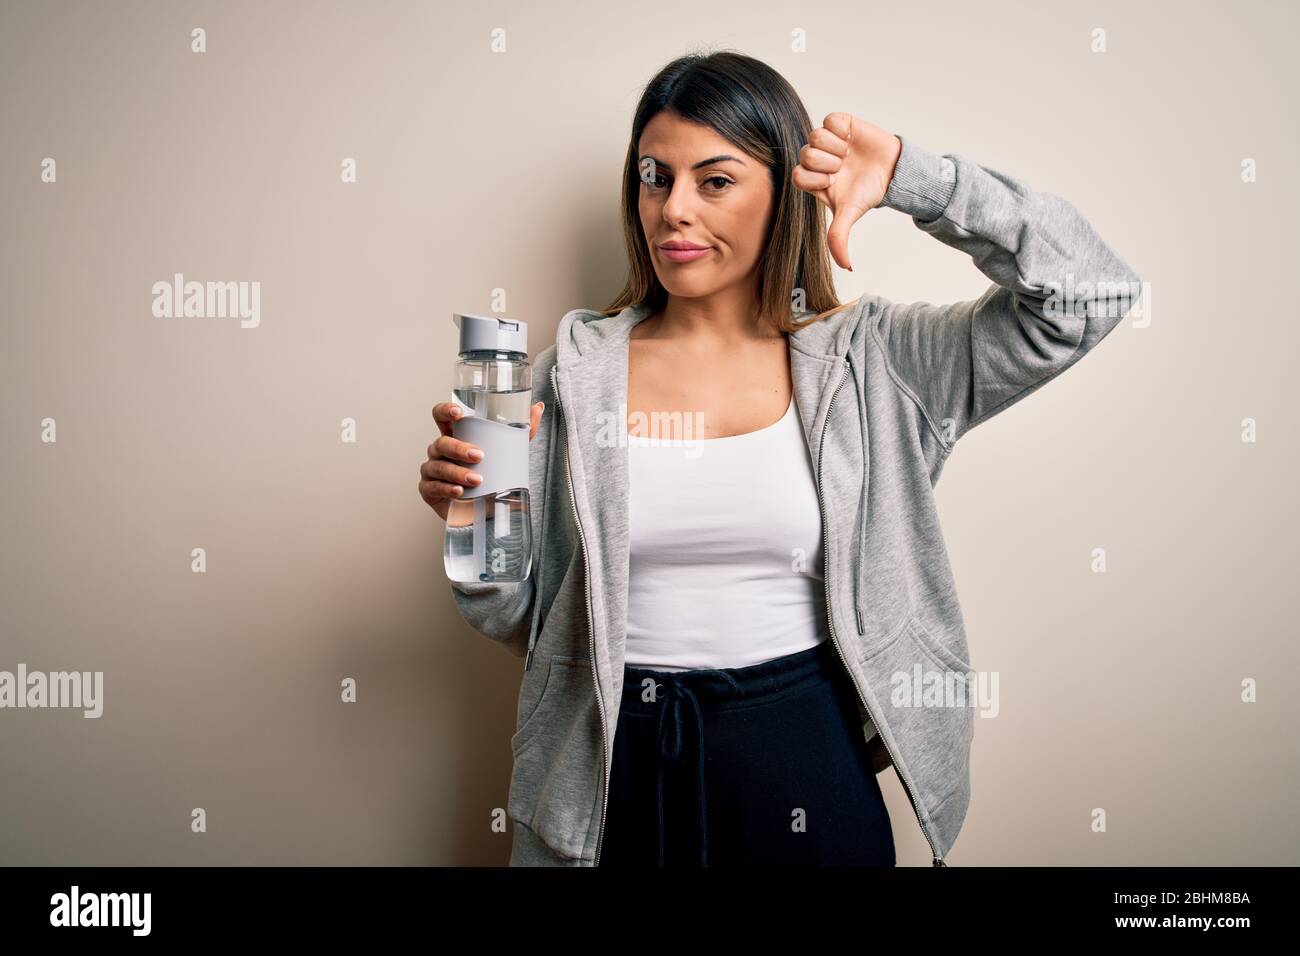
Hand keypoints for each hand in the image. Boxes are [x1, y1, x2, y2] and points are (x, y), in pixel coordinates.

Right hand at [419, 401, 544, 521]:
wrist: (483, 510)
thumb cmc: (490, 477)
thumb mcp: (508, 453)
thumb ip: (522, 431)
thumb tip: (538, 407)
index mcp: (454, 436)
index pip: (440, 416)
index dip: (445, 411)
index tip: (458, 413)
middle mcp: (439, 451)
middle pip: (441, 443)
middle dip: (459, 448)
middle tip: (479, 455)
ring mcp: (431, 470)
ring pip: (438, 466)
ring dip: (457, 472)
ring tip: (476, 479)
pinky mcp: (428, 491)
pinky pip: (433, 487)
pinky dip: (447, 488)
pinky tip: (459, 491)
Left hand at [792, 113, 903, 270]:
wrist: (892, 172)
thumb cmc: (867, 193)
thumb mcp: (850, 215)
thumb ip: (839, 238)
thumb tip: (846, 267)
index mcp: (812, 179)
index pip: (797, 175)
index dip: (815, 178)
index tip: (833, 182)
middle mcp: (816, 159)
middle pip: (805, 154)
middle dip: (828, 164)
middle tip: (843, 168)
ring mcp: (826, 140)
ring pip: (815, 136)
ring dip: (835, 148)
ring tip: (848, 154)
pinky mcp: (839, 123)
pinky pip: (829, 120)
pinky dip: (841, 130)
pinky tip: (851, 139)